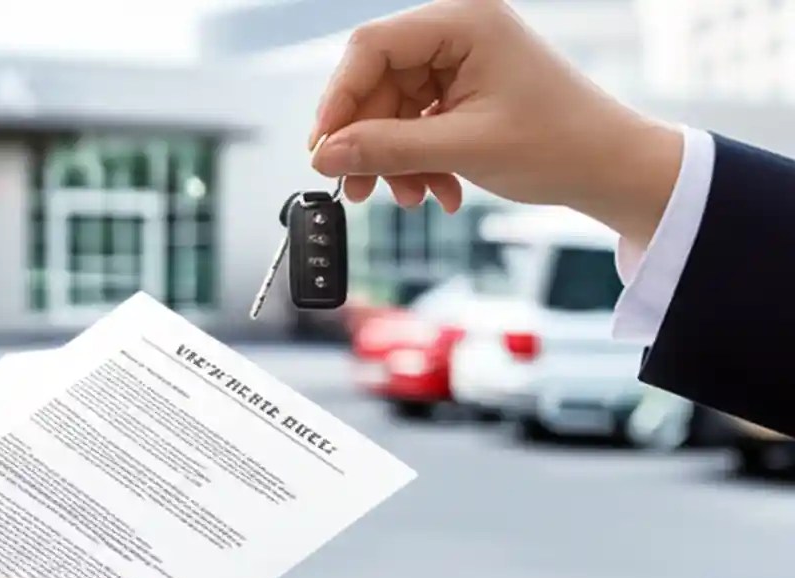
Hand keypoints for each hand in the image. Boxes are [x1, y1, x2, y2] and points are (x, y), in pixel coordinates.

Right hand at [308, 0, 682, 246]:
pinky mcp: (466, 90)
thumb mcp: (463, 149)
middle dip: (368, 140)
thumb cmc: (560, 145)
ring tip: (409, 197)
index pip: (372, 47)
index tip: (322, 149)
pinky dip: (418, 160)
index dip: (339, 99)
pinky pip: (417, 122)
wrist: (613, 169)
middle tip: (356, 188)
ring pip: (394, 108)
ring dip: (395, 159)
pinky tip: (436, 190)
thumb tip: (325, 155)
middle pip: (378, 81)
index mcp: (465, 22)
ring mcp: (462, 61)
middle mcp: (460, 32)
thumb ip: (387, 149)